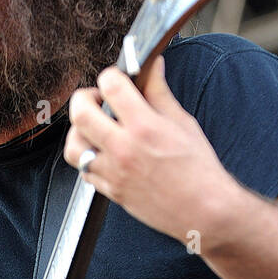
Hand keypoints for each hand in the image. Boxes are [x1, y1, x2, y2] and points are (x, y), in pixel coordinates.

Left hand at [65, 55, 237, 246]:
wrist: (204, 211)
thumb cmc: (198, 170)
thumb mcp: (183, 123)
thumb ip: (160, 93)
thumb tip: (153, 67)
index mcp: (144, 126)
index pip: (110, 85)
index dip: (111, 76)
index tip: (116, 80)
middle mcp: (124, 149)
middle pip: (80, 113)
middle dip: (84, 99)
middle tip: (97, 101)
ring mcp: (113, 172)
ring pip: (73, 146)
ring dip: (79, 132)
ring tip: (95, 129)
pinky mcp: (111, 191)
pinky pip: (84, 171)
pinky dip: (88, 158)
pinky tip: (103, 153)